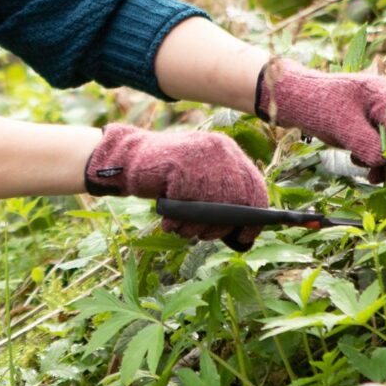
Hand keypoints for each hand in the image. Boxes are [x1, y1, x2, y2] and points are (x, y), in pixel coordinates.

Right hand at [84, 124, 267, 248]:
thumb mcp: (199, 181)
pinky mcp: (177, 163)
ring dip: (195, 226)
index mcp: (228, 152)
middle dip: (220, 226)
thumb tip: (243, 231)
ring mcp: (198, 154)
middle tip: (204, 236)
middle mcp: (218, 149)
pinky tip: (169, 223)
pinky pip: (185, 203)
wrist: (130, 156)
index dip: (254, 216)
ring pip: (210, 204)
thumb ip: (221, 196)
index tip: (244, 236)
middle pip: (235, 199)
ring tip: (182, 230)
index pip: (254, 186)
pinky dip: (177, 220)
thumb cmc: (168, 178)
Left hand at [257, 57, 385, 180]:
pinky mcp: (370, 125)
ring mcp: (379, 113)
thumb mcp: (340, 125)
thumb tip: (384, 161)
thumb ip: (364, 142)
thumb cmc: (315, 105)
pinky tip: (359, 162)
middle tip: (383, 179)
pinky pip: (383, 144)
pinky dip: (376, 157)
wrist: (294, 100)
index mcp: (382, 94)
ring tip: (370, 176)